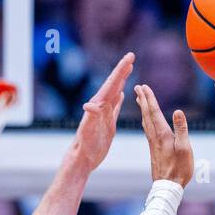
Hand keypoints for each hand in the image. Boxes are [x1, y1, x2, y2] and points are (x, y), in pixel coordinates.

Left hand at [68, 52, 133, 170]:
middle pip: (114, 84)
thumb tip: (89, 105)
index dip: (121, 69)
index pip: (112, 83)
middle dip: (122, 70)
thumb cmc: (85, 145)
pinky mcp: (107, 123)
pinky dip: (119, 98)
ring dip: (121, 80)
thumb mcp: (88, 131)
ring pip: (115, 93)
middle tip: (131, 56)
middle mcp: (101, 106)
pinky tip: (121, 94)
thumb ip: (90, 117)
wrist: (83, 158)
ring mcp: (104, 114)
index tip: (130, 56)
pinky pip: (115, 106)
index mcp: (99, 104)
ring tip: (128, 69)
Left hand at [134, 84, 193, 185]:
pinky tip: (145, 119)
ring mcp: (153, 143)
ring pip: (146, 121)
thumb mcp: (184, 148)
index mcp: (162, 134)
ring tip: (139, 98)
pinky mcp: (153, 148)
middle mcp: (155, 137)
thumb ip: (181, 129)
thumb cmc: (179, 168)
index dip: (149, 98)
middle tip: (138, 87)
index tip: (144, 86)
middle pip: (147, 114)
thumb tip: (177, 111)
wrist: (167, 186)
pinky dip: (145, 119)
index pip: (154, 112)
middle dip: (143, 99)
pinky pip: (147, 129)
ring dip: (143, 108)